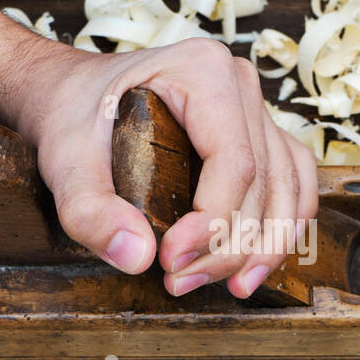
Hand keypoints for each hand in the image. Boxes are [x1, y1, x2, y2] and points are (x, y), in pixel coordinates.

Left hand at [0, 0, 317, 297]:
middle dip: (230, 246)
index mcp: (202, 72)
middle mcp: (239, 83)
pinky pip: (293, 181)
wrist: (70, 96)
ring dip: (263, 247)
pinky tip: (259, 261)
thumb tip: (138, 257)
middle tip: (181, 280)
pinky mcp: (259, 134)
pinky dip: (284, 225)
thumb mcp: (66, 162)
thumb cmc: (73, 117)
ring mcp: (255, 108)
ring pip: (286, 187)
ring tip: (229, 287)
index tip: (172, 261)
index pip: (233, 161)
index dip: (213, 223)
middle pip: (262, 181)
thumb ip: (90, 211)